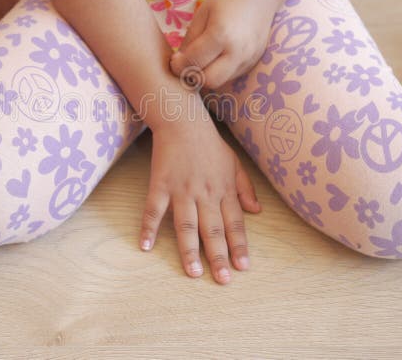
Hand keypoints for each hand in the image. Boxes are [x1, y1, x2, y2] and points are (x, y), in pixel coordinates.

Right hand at [138, 113, 261, 284]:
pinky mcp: (160, 184)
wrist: (183, 121)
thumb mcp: (234, 162)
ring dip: (190, 250)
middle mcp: (204, 193)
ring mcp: (181, 190)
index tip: (242, 267)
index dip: (239, 246)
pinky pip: (154, 209)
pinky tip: (145, 246)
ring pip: (187, 225)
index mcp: (223, 189)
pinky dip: (148, 227)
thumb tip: (257, 211)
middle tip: (222, 280)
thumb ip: (245, 188)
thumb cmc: (209, 143)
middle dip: (218, 256)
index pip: (234, 223)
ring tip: (192, 272)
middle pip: (213, 230)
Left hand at [169, 0, 279, 89]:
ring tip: (202, 59)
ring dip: (208, 75)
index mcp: (221, 35)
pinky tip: (218, 56)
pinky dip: (221, 71)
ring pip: (222, 82)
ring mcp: (249, 58)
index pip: (193, 63)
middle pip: (210, 81)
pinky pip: (232, 75)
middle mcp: (237, 51)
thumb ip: (190, 40)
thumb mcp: (203, 13)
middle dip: (194, 76)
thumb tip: (180, 62)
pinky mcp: (254, 61)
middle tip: (187, 64)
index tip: (174, 60)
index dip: (178, 66)